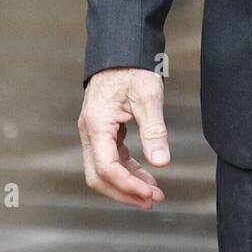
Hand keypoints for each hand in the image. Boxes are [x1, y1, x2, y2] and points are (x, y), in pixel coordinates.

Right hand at [78, 67, 169, 208]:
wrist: (121, 51)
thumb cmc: (133, 68)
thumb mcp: (148, 96)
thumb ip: (154, 130)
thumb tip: (161, 162)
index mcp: (97, 124)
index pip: (106, 167)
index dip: (128, 184)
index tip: (150, 193)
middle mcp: (89, 131)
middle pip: (98, 176)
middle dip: (124, 192)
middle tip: (152, 200)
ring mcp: (93, 132)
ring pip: (103, 170)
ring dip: (127, 184)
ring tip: (153, 193)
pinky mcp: (102, 131)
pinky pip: (110, 159)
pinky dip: (127, 170)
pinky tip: (145, 176)